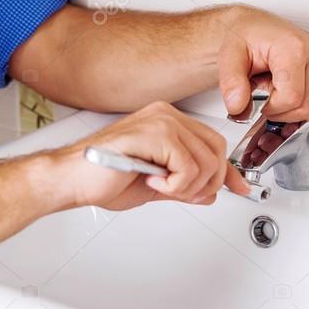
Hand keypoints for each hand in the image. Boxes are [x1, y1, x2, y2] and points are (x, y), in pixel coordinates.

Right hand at [50, 101, 251, 210]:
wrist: (71, 179)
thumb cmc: (101, 179)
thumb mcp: (155, 185)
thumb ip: (184, 185)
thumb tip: (210, 192)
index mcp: (167, 122)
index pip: (213, 143)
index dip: (228, 171)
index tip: (237, 188)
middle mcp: (166, 115)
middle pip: (216, 151)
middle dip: (206, 183)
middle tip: (180, 193)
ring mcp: (159, 121)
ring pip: (206, 161)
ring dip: (187, 186)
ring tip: (159, 185)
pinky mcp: (152, 133)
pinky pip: (187, 166)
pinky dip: (174, 184)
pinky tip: (152, 180)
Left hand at [218, 6, 308, 121]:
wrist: (254, 29)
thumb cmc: (246, 39)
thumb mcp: (229, 57)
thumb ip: (230, 84)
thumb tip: (238, 107)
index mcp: (294, 47)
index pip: (292, 99)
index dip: (270, 109)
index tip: (259, 101)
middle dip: (284, 112)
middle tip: (270, 97)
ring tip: (290, 97)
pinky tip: (308, 97)